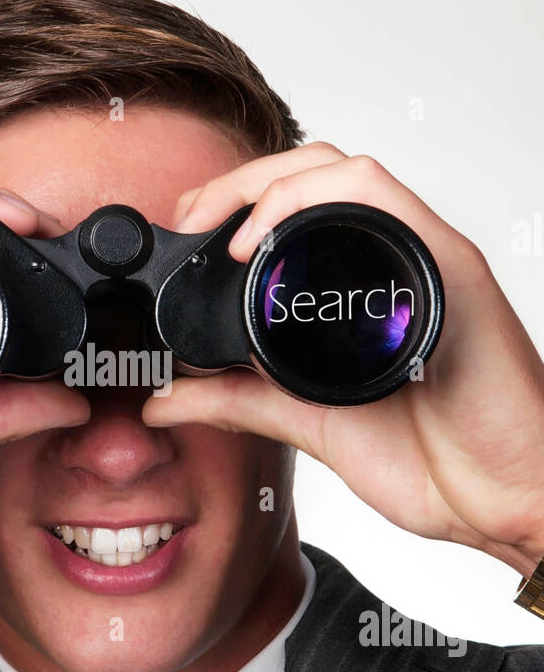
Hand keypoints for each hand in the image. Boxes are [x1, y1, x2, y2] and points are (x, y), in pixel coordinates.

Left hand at [144, 143, 543, 577]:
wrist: (506, 502)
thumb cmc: (436, 460)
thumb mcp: (309, 424)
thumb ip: (238, 402)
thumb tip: (164, 397)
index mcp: (365, 289)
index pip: (296, 208)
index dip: (233, 201)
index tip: (184, 232)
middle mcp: (396, 262)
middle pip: (312, 172)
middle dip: (237, 182)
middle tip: (189, 221)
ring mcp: (425, 260)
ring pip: (343, 169)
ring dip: (268, 180)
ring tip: (220, 226)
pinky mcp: (451, 269)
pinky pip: (382, 198)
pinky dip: (312, 198)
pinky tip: (266, 237)